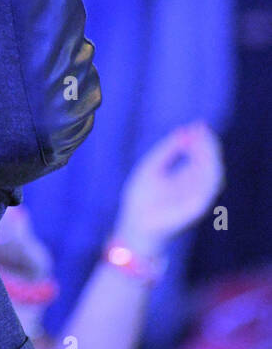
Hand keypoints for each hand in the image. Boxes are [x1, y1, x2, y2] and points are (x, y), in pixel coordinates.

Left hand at [114, 122, 224, 257]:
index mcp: (186, 179)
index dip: (201, 141)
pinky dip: (208, 172)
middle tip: (200, 129)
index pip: (200, 157)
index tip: (198, 124)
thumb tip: (182, 132)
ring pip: (214, 174)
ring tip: (201, 139)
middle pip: (210, 163)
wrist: (134, 224)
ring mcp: (198, 198)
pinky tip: (201, 157)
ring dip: (209, 156)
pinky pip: (209, 188)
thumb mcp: (151, 167)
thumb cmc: (140, 198)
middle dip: (207, 145)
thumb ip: (166, 151)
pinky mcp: (198, 208)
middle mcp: (196, 188)